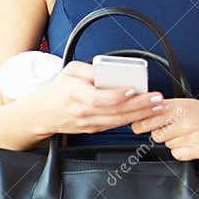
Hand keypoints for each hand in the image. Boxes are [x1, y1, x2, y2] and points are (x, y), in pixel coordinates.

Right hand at [24, 60, 162, 135]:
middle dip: (140, 105)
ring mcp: (89, 123)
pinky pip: (115, 125)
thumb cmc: (56, 90)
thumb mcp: (69, 71)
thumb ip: (89, 69)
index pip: (99, 98)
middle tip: (157, 99)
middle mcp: (83, 112)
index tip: (133, 89)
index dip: (118, 95)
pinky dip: (132, 120)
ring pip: (118, 120)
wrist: (40, 114)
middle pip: (115, 111)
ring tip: (157, 106)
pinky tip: (145, 114)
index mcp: (76, 94)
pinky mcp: (93, 129)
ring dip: (141, 114)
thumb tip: (108, 69)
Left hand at [130, 99, 198, 160]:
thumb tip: (137, 114)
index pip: (149, 118)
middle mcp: (186, 120)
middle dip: (160, 133)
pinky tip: (192, 141)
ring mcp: (193, 136)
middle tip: (169, 130)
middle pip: (156, 135)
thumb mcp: (184, 103)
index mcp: (180, 107)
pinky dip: (182, 151)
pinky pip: (177, 154)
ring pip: (167, 145)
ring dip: (173, 141)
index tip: (138, 125)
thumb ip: (163, 108)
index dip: (141, 123)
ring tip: (187, 133)